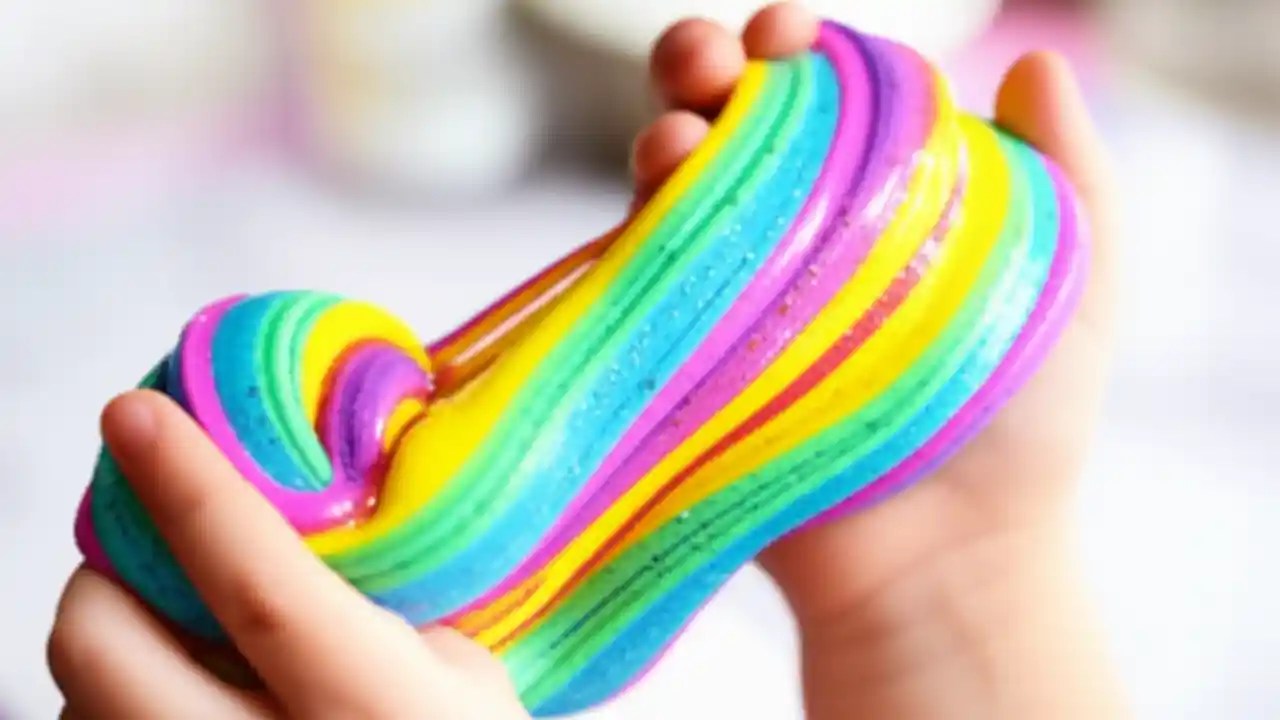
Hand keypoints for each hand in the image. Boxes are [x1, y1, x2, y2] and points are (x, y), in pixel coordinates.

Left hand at [48, 391, 529, 719]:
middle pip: (103, 650)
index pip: (257, 581)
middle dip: (98, 578)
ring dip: (109, 652)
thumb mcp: (465, 675)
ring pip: (78, 705)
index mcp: (373, 706)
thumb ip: (382, 604)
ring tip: (170, 637)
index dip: (191, 487)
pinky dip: (119, 705)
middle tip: (144, 552)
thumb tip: (293, 521)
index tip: (137, 415)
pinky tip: (180, 697)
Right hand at [637, 4, 1123, 718]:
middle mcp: (792, 234)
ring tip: (677, 135)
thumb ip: (1073, 175)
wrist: (949, 553)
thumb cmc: (1021, 426)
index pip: (819, 97)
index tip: (795, 37)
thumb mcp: (1077, 287)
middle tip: (710, 60)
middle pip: (727, 124)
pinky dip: (638, 228)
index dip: (795, 51)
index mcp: (874, 199)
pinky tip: (652, 195)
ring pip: (670, 187)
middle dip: (703, 69)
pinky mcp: (685, 354)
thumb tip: (1033, 65)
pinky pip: (645, 276)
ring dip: (662, 137)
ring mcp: (731, 294)